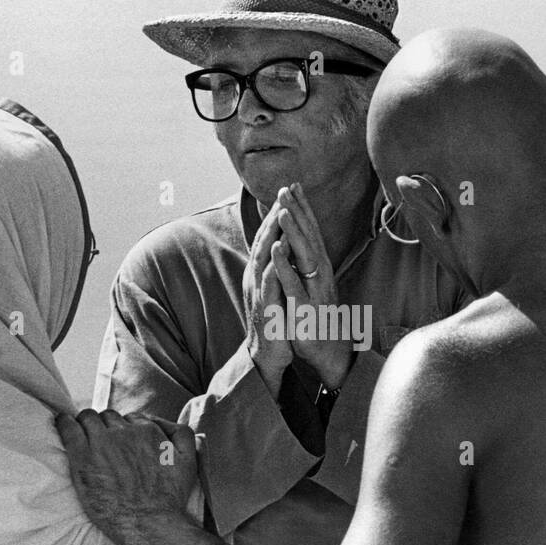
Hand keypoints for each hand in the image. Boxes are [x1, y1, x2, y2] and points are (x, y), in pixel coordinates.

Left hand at [54, 409, 198, 538]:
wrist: (149, 522)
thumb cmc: (168, 497)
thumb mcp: (189, 461)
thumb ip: (182, 434)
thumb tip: (164, 422)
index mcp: (148, 431)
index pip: (130, 419)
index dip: (125, 430)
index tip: (121, 442)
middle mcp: (125, 433)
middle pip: (108, 417)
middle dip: (106, 427)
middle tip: (103, 445)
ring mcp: (101, 443)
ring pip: (88, 417)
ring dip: (86, 424)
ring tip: (83, 437)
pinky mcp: (82, 456)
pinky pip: (67, 426)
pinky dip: (64, 422)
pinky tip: (62, 424)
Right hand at [243, 202, 292, 396]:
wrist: (267, 354)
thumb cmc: (275, 320)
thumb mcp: (276, 288)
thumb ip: (278, 266)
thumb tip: (283, 244)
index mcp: (261, 270)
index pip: (270, 236)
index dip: (278, 213)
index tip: (289, 190)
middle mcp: (257, 277)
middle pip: (265, 240)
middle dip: (274, 215)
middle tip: (284, 190)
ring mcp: (259, 292)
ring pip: (264, 257)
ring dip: (271, 234)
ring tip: (280, 212)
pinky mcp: (265, 308)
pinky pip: (269, 284)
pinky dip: (274, 267)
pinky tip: (279, 252)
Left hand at [272, 183, 353, 388]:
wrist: (326, 350)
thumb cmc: (314, 313)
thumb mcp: (309, 283)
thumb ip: (304, 261)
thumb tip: (295, 237)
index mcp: (319, 267)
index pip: (311, 231)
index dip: (303, 208)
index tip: (294, 185)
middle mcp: (321, 274)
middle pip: (310, 237)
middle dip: (298, 212)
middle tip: (288, 188)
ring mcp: (315, 290)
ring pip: (306, 257)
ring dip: (295, 233)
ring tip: (283, 212)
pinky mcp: (305, 308)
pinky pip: (294, 284)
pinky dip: (285, 267)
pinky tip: (276, 251)